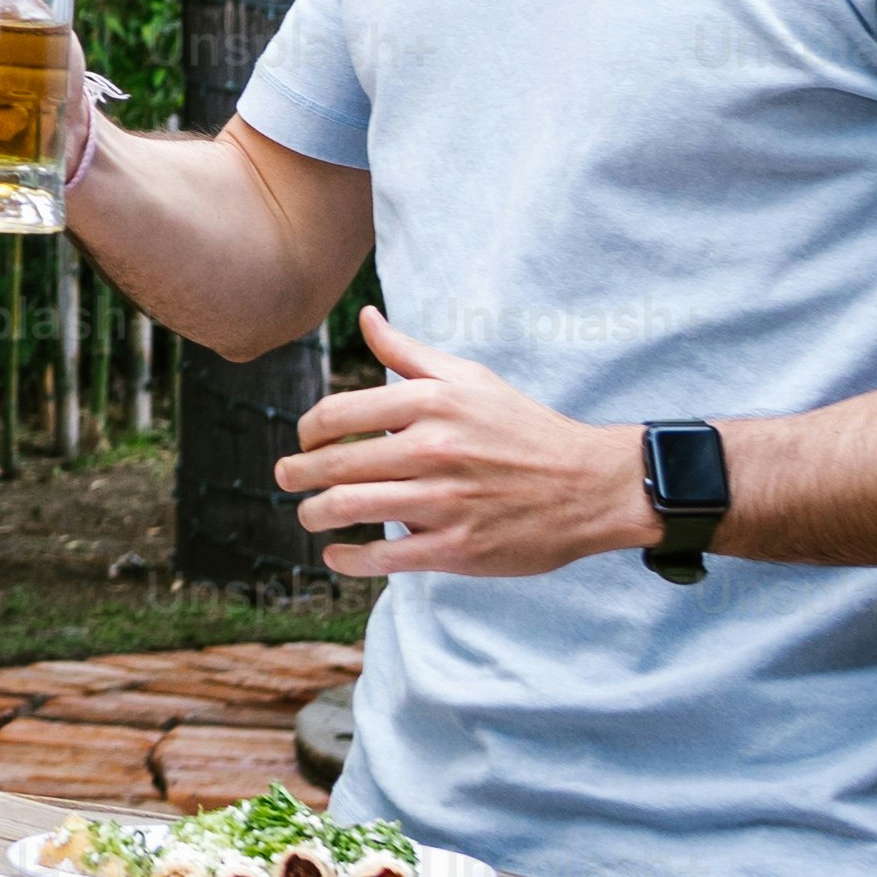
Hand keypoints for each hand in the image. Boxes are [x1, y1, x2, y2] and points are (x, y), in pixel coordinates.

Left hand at [275, 307, 655, 577]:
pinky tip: (337, 555)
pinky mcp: (457, 548)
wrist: (589, 485)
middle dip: (297, 475)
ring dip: (314, 514)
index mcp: (430, 403)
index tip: (305, 442)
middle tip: (287, 479)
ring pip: (350, 509)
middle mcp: (431, 449)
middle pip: (334, 465)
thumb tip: (366, 317)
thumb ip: (409, 352)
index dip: (307, 431)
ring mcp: (443, 501)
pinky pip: (384, 558)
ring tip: (308, 514)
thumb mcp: (470, 378)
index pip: (336, 414)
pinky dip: (348, 559)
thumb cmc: (522, 428)